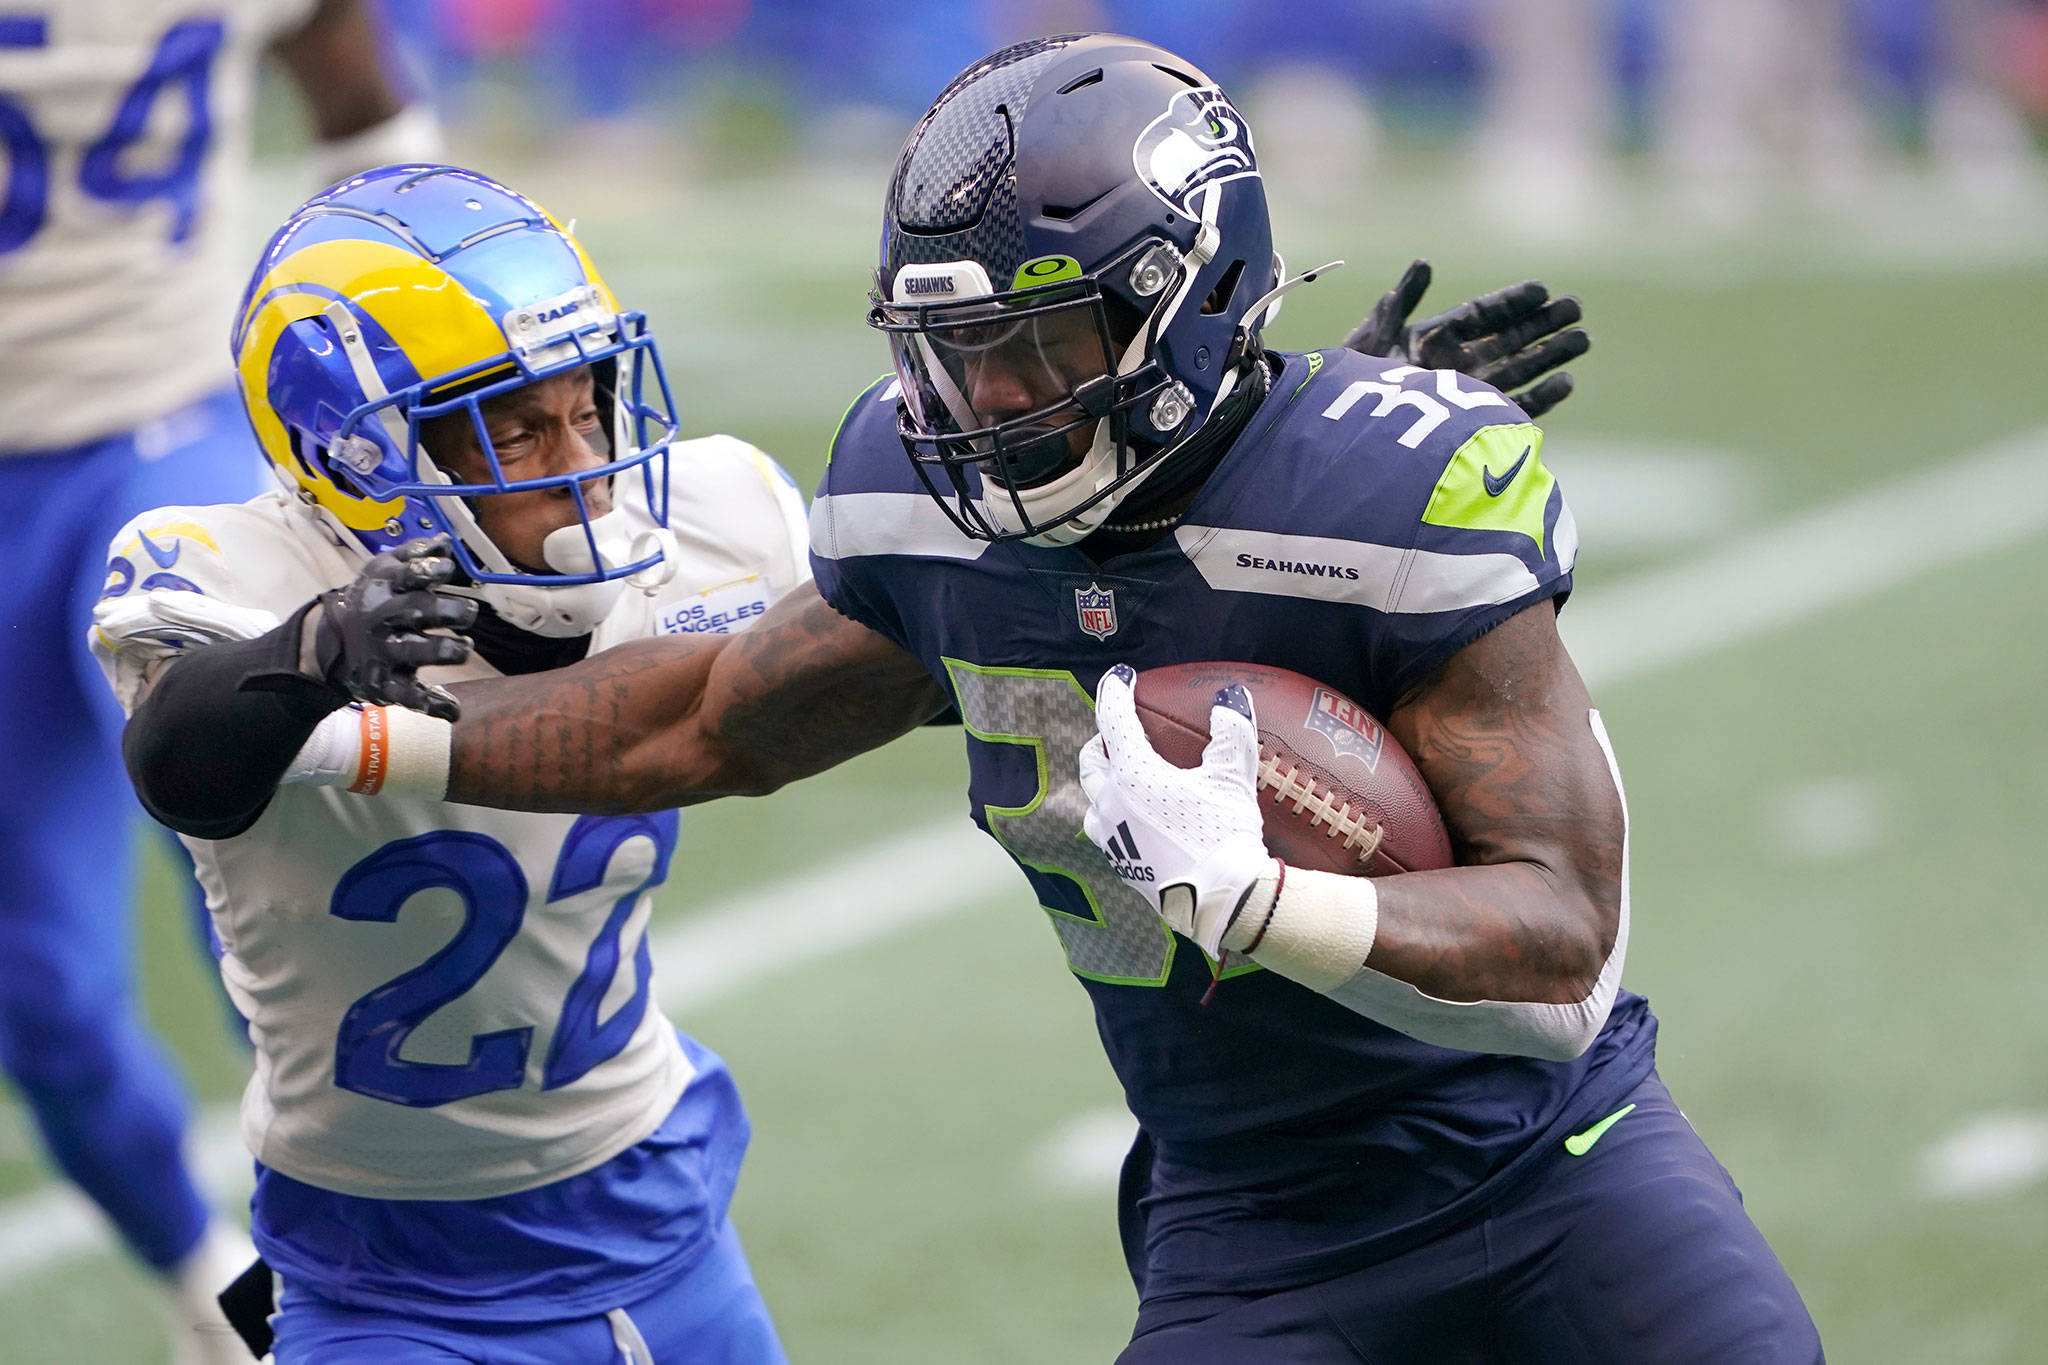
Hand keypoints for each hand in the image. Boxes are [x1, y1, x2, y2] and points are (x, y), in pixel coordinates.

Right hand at [308, 535, 476, 720]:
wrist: (328, 642)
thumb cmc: (371, 600)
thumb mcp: (384, 572)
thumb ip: (415, 556)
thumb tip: (445, 542)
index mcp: (384, 588)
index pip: (406, 575)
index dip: (428, 570)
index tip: (448, 569)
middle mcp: (382, 619)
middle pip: (416, 612)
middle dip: (447, 610)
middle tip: (468, 612)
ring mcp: (383, 653)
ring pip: (414, 652)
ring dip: (443, 651)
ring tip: (463, 648)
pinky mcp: (385, 683)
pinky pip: (409, 696)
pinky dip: (432, 705)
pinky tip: (453, 709)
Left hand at [1078, 665, 1276, 957]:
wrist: (1220, 898)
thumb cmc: (1225, 832)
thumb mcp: (1233, 776)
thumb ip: (1231, 731)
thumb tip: (1230, 697)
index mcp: (1133, 775)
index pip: (1114, 720)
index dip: (1116, 691)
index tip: (1121, 676)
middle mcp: (1111, 803)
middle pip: (1091, 761)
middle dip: (1102, 739)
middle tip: (1119, 731)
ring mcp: (1111, 837)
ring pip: (1092, 799)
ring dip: (1103, 781)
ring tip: (1122, 776)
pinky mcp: (1121, 864)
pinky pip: (1106, 831)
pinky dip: (1113, 813)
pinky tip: (1135, 819)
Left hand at [1343, 259, 1589, 418]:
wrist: (1348, 430)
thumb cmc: (1353, 382)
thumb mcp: (1375, 336)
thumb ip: (1401, 302)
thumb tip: (1424, 263)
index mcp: (1438, 338)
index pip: (1484, 315)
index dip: (1512, 302)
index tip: (1542, 289)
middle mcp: (1459, 364)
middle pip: (1510, 339)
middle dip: (1543, 324)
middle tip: (1577, 308)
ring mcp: (1468, 394)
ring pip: (1519, 370)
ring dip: (1551, 355)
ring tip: (1583, 339)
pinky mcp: (1475, 424)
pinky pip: (1514, 409)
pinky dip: (1541, 398)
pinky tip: (1566, 382)